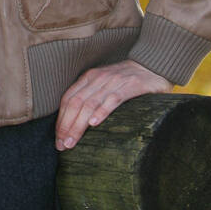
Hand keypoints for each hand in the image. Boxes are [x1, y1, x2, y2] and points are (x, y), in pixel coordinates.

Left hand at [55, 60, 171, 150]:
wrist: (152, 65)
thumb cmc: (126, 80)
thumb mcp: (104, 84)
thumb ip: (92, 96)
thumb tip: (77, 122)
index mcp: (89, 78)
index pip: (68, 99)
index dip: (61, 120)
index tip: (57, 138)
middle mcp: (98, 78)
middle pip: (75, 103)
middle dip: (66, 125)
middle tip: (62, 144)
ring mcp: (113, 81)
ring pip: (90, 104)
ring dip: (78, 125)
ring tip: (72, 141)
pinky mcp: (129, 86)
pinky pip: (112, 100)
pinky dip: (101, 111)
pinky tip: (94, 123)